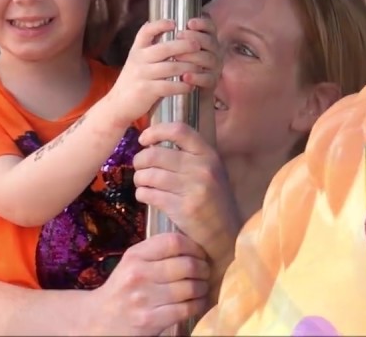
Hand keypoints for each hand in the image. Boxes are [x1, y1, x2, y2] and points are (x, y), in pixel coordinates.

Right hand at [88, 233, 208, 335]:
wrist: (98, 320)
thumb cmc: (123, 288)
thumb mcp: (132, 263)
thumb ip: (156, 252)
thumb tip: (194, 245)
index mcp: (135, 256)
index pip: (174, 242)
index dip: (194, 247)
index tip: (200, 254)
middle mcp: (138, 274)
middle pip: (187, 265)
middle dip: (203, 269)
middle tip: (205, 272)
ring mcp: (144, 298)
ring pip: (190, 287)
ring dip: (202, 288)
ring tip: (201, 288)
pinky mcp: (150, 320)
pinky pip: (187, 308)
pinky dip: (198, 305)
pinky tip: (197, 302)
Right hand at [106, 19, 220, 127]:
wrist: (118, 105)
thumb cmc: (135, 81)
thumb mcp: (138, 60)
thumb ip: (152, 48)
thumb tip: (171, 28)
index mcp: (137, 50)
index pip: (146, 31)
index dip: (159, 24)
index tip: (174, 22)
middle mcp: (138, 59)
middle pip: (164, 48)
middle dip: (184, 45)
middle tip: (198, 45)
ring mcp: (141, 75)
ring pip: (171, 67)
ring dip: (188, 67)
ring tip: (200, 68)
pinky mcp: (146, 90)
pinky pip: (169, 86)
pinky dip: (182, 86)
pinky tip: (191, 86)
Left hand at [134, 122, 241, 268]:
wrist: (226, 235)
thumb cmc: (214, 201)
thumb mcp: (210, 172)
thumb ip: (189, 157)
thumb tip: (153, 145)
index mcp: (208, 155)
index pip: (179, 130)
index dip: (156, 131)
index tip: (143, 139)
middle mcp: (202, 168)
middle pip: (155, 154)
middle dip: (140, 160)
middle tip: (139, 167)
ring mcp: (193, 189)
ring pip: (149, 175)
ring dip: (139, 179)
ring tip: (142, 183)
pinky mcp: (182, 209)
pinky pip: (149, 194)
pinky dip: (142, 194)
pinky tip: (146, 196)